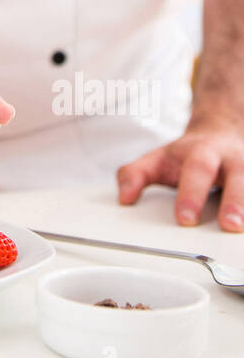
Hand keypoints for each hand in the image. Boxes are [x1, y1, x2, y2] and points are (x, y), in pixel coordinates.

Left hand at [117, 117, 243, 230]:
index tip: (185, 219)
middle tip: (228, 225)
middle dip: (234, 200)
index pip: (195, 171)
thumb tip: (124, 199)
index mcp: (200, 152)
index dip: (191, 194)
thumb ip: (135, 175)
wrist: (220, 132)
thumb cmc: (186, 155)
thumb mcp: (157, 159)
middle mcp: (230, 158)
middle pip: (236, 176)